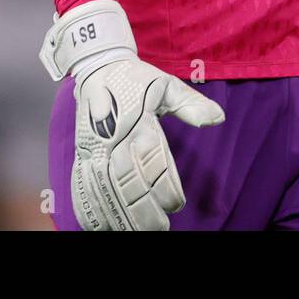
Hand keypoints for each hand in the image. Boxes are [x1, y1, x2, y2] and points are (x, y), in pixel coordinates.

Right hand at [41, 0, 223, 229]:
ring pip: (104, 187)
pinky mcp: (81, 152)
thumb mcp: (166, 85)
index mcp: (138, 120)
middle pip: (127, 179)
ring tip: (132, 233)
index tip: (176, 204)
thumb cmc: (136, 79)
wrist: (97, 65)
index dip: (163, 185)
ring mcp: (94, 146)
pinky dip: (88, 207)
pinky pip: (81, 184)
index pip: (151, 159)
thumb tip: (217, 118)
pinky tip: (100, 226)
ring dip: (117, 213)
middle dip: (143, 208)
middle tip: (159, 228)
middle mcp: (114, 136)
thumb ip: (190, 104)